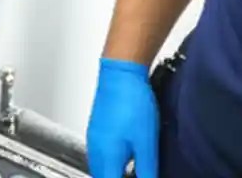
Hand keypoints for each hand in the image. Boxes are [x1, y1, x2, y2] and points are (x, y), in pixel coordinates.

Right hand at [86, 59, 158, 177]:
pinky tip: (126, 157)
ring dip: (113, 173)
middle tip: (137, 175)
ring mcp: (94, 138)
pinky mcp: (97, 129)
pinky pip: (100, 154)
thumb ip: (147, 170)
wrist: (121, 73)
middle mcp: (95, 149)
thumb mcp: (147, 143)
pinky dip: (112, 162)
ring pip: (100, 167)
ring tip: (132, 171)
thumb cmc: (132, 103)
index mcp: (106, 156)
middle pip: (102, 177)